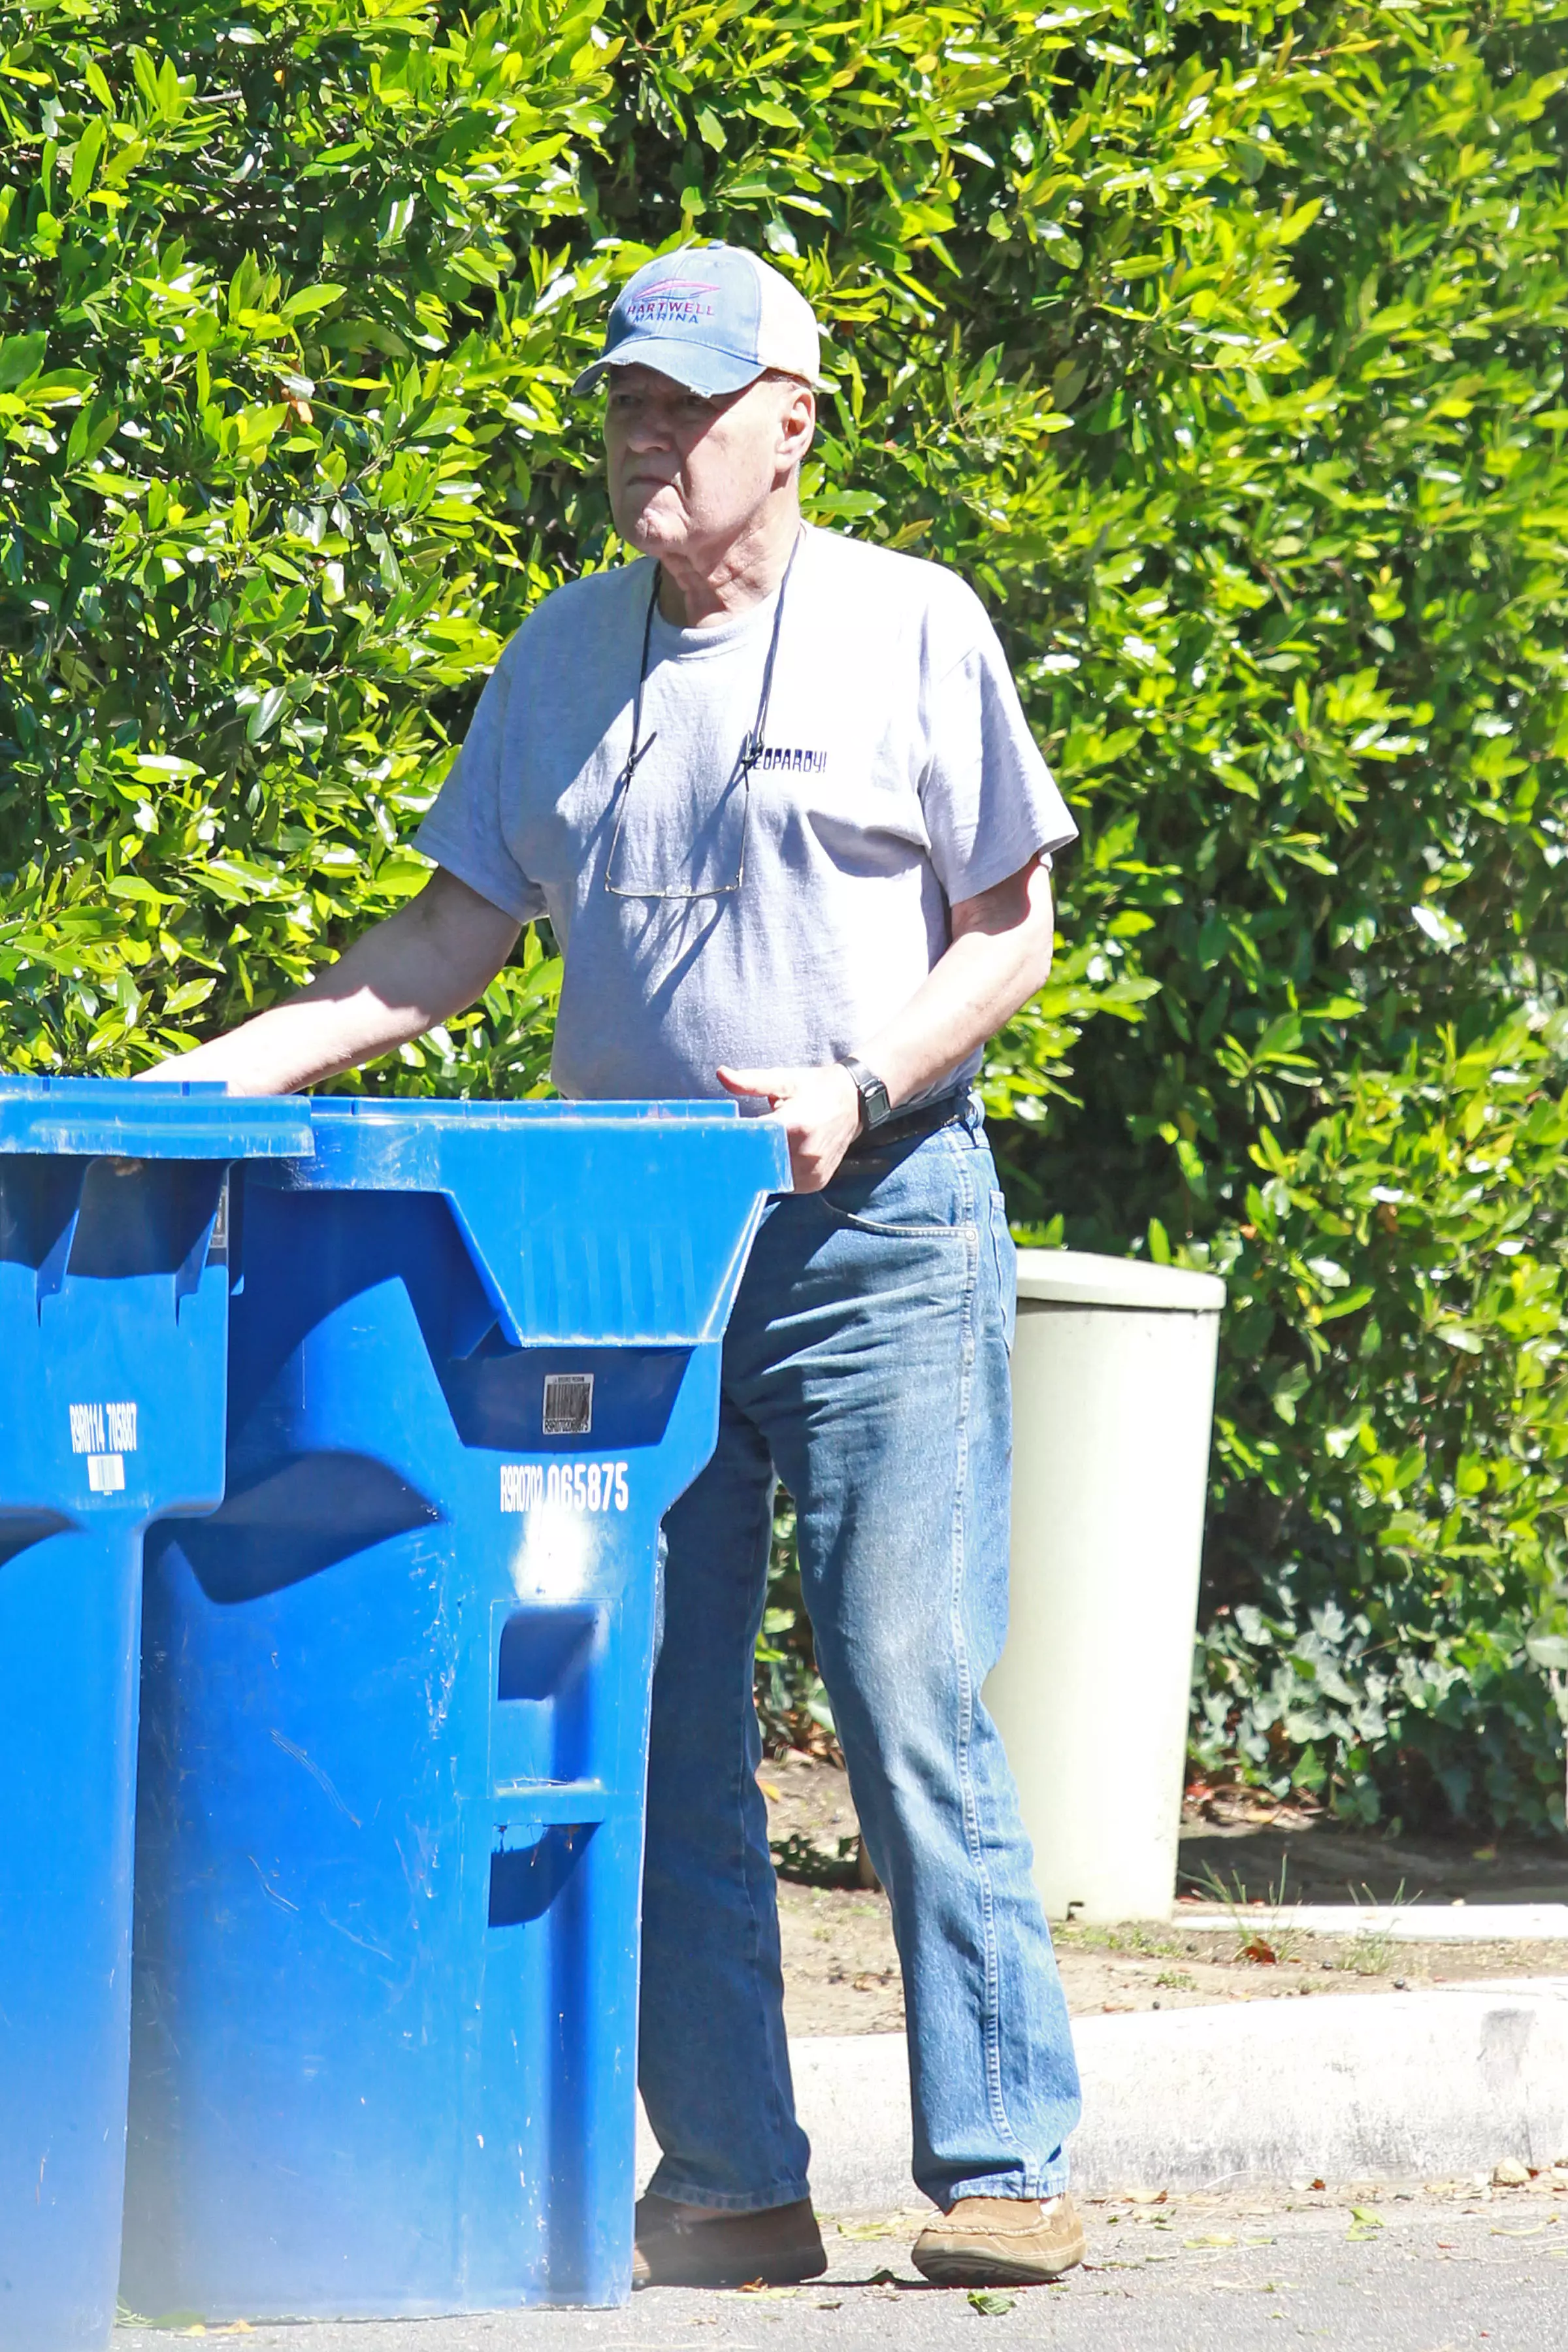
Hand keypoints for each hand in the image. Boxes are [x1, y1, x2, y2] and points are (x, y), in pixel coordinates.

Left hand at [716, 1061, 862, 1191]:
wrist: (854, 1102)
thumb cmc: (815, 1088)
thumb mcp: (783, 1080)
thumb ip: (751, 1081)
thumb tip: (721, 1073)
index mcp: (795, 1126)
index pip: (754, 1142)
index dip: (734, 1141)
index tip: (719, 1138)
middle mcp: (806, 1154)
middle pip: (761, 1164)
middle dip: (745, 1155)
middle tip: (731, 1147)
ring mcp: (812, 1172)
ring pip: (772, 1178)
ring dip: (761, 1168)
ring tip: (754, 1152)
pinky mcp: (816, 1182)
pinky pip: (786, 1184)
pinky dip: (777, 1175)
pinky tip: (772, 1161)